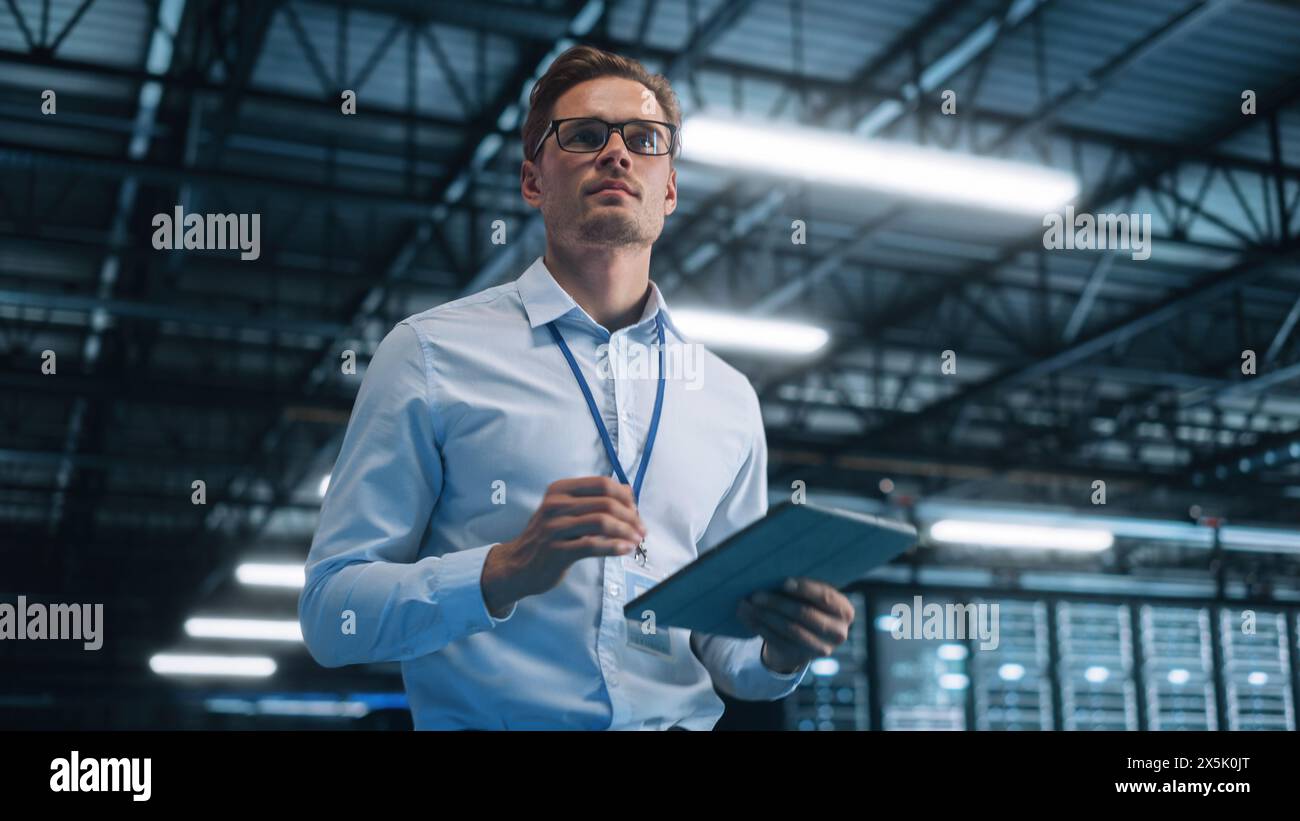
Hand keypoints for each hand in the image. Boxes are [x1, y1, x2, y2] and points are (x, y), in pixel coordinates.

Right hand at [480, 477, 645, 616]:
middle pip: (606, 503)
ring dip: (626, 532)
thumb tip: (628, 490)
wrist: (518, 565)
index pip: (602, 484)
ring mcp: (554, 527)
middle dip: (631, 517)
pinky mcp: (557, 550)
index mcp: (560, 490)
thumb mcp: (565, 511)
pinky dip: (614, 547)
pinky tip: (625, 550)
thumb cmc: (548, 537)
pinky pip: (593, 546)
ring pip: (602, 523)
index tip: (636, 510)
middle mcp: (555, 504)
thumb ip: (593, 500)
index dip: (625, 497)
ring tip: (636, 540)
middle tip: (642, 529)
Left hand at [736, 577, 854, 673]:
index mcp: (844, 611)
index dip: (804, 589)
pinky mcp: (802, 657)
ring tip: (746, 605)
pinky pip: (779, 641)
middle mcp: (838, 632)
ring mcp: (821, 648)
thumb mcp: (813, 596)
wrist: (804, 638)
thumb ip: (803, 588)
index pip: (825, 597)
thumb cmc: (808, 604)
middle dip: (777, 603)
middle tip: (756, 594)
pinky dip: (761, 627)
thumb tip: (776, 576)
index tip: (784, 583)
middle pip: (804, 614)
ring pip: (789, 629)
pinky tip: (748, 617)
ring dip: (765, 616)